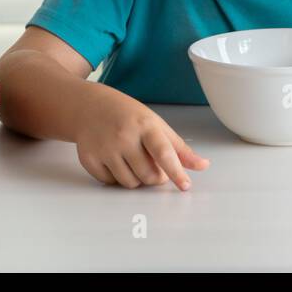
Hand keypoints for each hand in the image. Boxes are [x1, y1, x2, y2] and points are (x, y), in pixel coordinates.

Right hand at [74, 85, 209, 190]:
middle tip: (152, 164)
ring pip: (130, 183)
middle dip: (156, 177)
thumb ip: (179, 147)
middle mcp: (124, 136)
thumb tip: (203, 165)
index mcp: (145, 125)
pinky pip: (111, 183)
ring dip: (137, 178)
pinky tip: (115, 160)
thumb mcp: (156, 124)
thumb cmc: (128, 115)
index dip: (176, 172)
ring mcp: (105, 148)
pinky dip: (116, 178)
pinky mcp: (89, 159)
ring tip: (133, 160)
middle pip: (149, 175)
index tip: (185, 186)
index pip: (164, 153)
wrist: (90, 106)